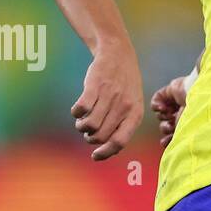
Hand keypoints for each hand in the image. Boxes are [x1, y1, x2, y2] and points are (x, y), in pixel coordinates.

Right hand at [71, 44, 143, 159]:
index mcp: (135, 114)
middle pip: (101, 136)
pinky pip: (80, 109)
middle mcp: (124, 107)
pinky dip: (76, 113)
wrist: (118, 54)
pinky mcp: (94, 86)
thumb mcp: (133, 104)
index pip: (120, 142)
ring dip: (82, 126)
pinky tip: (78, 110)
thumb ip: (124, 124)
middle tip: (88, 131)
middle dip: (91, 138)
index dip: (106, 152)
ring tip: (83, 121)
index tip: (95, 156)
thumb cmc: (124, 85)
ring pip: (89, 125)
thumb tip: (110, 149)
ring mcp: (109, 96)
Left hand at [150, 75, 189, 147]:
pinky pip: (156, 100)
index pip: (175, 133)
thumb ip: (177, 142)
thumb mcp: (186, 133)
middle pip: (166, 125)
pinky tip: (162, 108)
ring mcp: (175, 103)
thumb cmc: (196, 117)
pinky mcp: (169, 92)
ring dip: (163, 117)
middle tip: (169, 128)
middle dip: (166, 128)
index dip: (168, 139)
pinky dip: (156, 105)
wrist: (198, 98)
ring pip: (161, 115)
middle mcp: (182, 114)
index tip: (163, 143)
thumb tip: (170, 153)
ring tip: (170, 115)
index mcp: (189, 123)